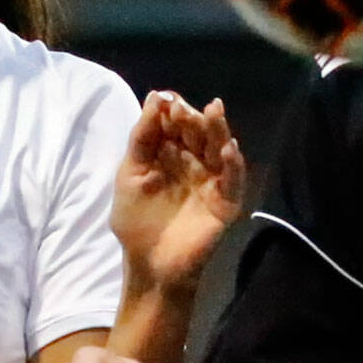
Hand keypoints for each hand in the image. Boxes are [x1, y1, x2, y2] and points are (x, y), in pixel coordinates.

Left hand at [113, 90, 246, 292]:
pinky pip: (233, 180)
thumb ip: (141, 139)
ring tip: (213, 111)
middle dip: (191, 118)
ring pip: (218, 149)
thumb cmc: (137, 223)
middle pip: (198, 132)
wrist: (149, 265)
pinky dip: (233, 164)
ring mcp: (211, 181)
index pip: (175, 124)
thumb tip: (155, 97)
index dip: (172, 111)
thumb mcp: (130, 175)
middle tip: (181, 110)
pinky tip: (227, 149)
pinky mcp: (225, 202)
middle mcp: (193, 162)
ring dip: (217, 130)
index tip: (165, 101)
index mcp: (170, 154)